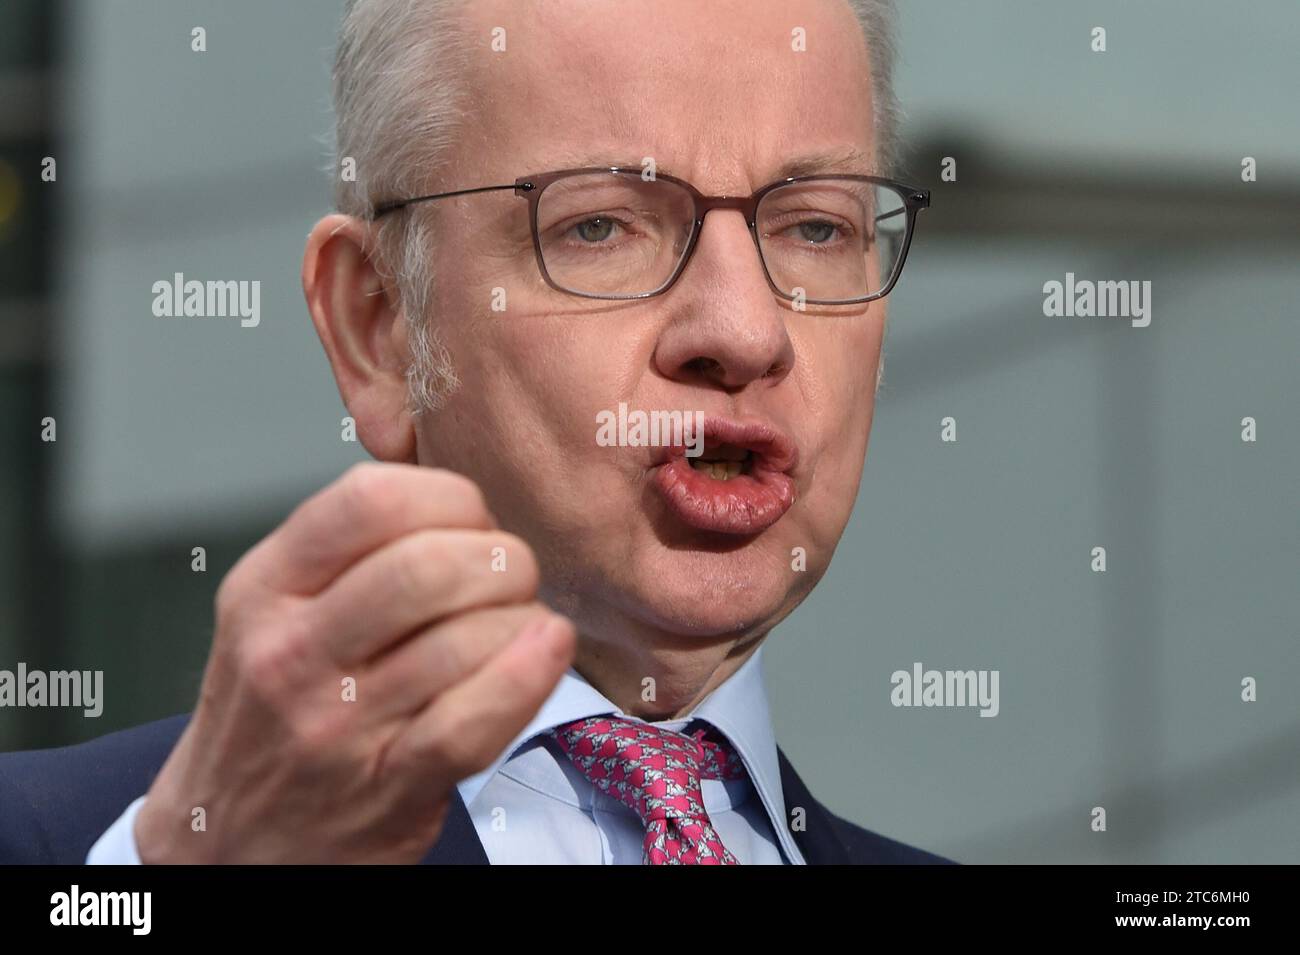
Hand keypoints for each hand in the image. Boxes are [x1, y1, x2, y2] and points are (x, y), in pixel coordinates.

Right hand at [134, 462, 574, 862]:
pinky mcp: (388, 787)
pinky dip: (527, 675)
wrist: (226, 843)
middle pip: (427, 566)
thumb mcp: (272, 612)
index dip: (447, 496)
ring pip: (462, 638)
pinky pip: (472, 720)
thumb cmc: (269, 714)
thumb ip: (348, 550)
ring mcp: (338, 727)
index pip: (370, 501)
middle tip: (511, 574)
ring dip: (520, 618)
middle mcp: (292, 653)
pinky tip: (546, 649)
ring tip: (521, 624)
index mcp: (265, 590)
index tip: (470, 519)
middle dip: (499, 557)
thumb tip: (458, 502)